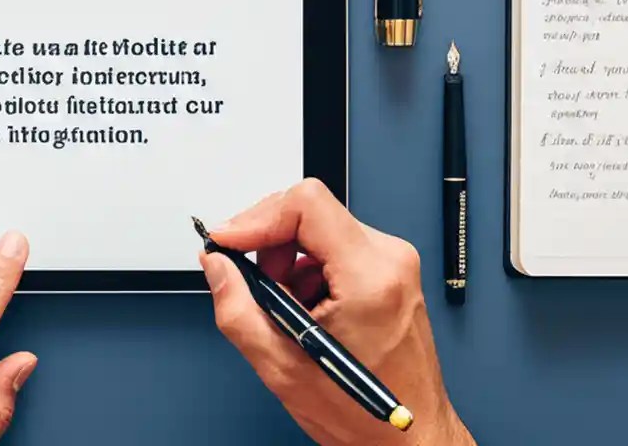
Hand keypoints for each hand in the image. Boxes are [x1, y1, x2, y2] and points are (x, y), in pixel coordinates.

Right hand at [200, 179, 475, 445]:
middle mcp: (389, 259)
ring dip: (287, 264)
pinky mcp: (389, 271)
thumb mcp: (282, 367)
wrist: (409, 439)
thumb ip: (239, 310)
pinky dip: (307, 273)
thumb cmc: (365, 413)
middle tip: (252, 287)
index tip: (230, 241)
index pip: (307, 205)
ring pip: (318, 231)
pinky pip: (334, 249)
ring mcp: (393, 263)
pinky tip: (307, 313)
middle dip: (269, 246)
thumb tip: (217, 267)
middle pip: (310, 213)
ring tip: (287, 313)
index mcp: (370, 276)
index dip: (258, 218)